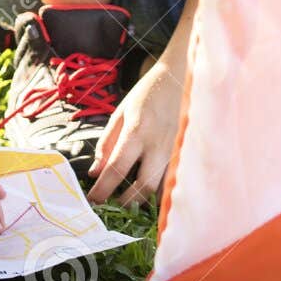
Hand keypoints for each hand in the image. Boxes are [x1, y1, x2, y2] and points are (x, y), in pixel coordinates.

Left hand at [86, 57, 184, 206]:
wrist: (181, 79)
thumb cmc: (147, 95)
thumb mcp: (120, 113)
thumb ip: (107, 143)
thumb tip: (95, 172)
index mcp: (137, 131)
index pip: (117, 168)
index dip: (103, 188)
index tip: (92, 199)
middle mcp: (159, 144)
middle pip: (144, 187)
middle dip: (126, 201)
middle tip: (112, 202)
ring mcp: (176, 152)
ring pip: (162, 189)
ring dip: (144, 197)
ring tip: (129, 194)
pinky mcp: (187, 155)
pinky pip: (172, 181)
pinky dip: (160, 190)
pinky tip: (149, 186)